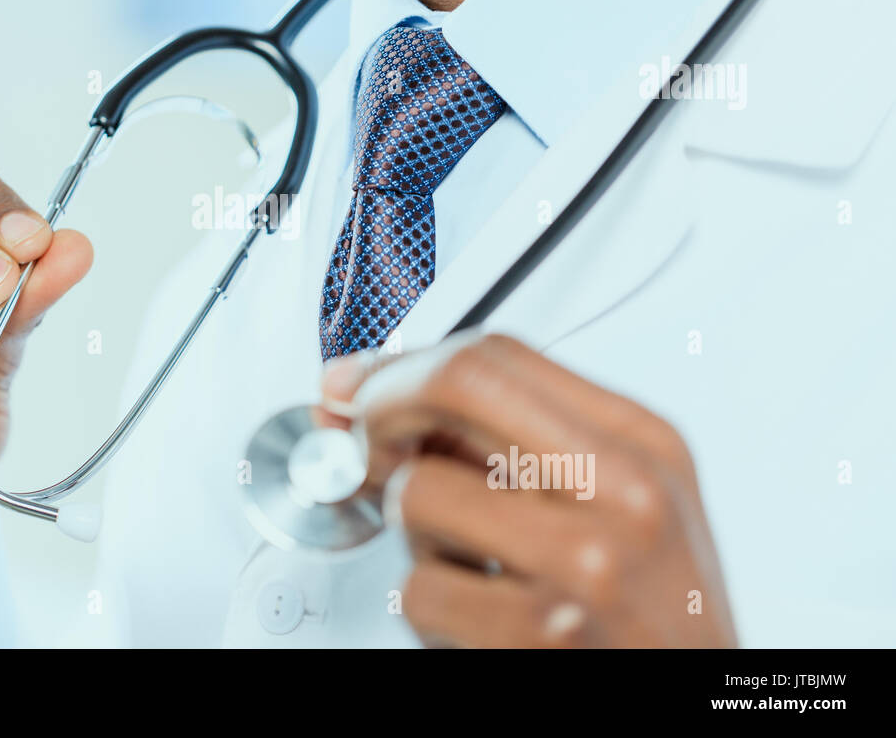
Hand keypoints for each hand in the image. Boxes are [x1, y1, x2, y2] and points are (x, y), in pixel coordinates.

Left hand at [322, 334, 735, 646]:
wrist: (696, 708)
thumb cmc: (649, 619)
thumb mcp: (614, 506)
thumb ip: (507, 442)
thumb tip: (366, 394)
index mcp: (641, 447)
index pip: (496, 354)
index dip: (403, 366)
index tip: (361, 387)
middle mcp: (624, 492)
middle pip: (457, 384)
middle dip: (380, 409)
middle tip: (361, 446)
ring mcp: (586, 563)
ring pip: (418, 491)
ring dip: (416, 534)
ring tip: (470, 566)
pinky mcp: (542, 633)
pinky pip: (419, 588)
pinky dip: (430, 611)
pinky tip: (479, 622)